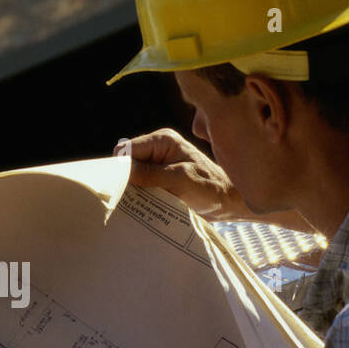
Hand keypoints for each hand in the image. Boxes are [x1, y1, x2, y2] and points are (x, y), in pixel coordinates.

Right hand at [116, 128, 242, 220]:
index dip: (121, 168)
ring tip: (136, 205)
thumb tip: (122, 172)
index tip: (122, 188)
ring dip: (132, 191)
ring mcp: (158, 165)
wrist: (228, 203)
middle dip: (126, 180)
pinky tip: (142, 207)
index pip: (127, 150)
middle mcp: (158, 149)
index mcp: (163, 140)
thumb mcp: (180, 179)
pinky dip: (139, 196)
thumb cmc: (210, 187)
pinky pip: (140, 186)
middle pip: (127, 163)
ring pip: (132, 176)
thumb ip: (151, 174)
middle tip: (129, 199)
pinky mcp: (160, 180)